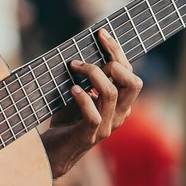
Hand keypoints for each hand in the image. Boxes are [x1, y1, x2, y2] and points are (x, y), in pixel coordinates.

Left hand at [42, 28, 142, 178]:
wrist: (52, 152)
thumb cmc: (66, 119)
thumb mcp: (80, 93)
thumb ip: (89, 78)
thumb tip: (85, 49)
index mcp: (121, 104)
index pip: (130, 73)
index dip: (117, 51)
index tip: (100, 33)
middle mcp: (119, 115)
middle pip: (133, 83)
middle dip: (115, 61)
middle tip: (91, 55)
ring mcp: (105, 127)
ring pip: (112, 94)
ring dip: (92, 74)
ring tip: (74, 66)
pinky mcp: (88, 136)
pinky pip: (93, 115)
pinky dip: (83, 98)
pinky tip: (72, 89)